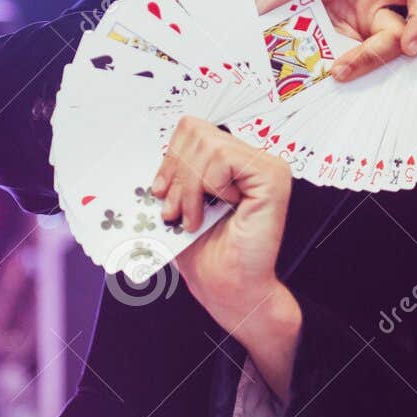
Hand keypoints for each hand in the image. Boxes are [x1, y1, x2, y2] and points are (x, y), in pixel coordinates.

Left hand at [150, 117, 300, 389]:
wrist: (228, 289)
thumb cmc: (208, 254)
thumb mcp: (177, 204)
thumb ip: (171, 173)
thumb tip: (144, 149)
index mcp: (231, 161)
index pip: (192, 128)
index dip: (170, 156)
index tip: (161, 190)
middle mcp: (251, 159)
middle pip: (197, 131)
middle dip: (176, 173)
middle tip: (174, 210)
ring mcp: (266, 165)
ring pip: (208, 144)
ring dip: (189, 186)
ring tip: (192, 217)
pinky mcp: (273, 176)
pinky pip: (223, 158)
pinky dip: (208, 186)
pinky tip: (218, 210)